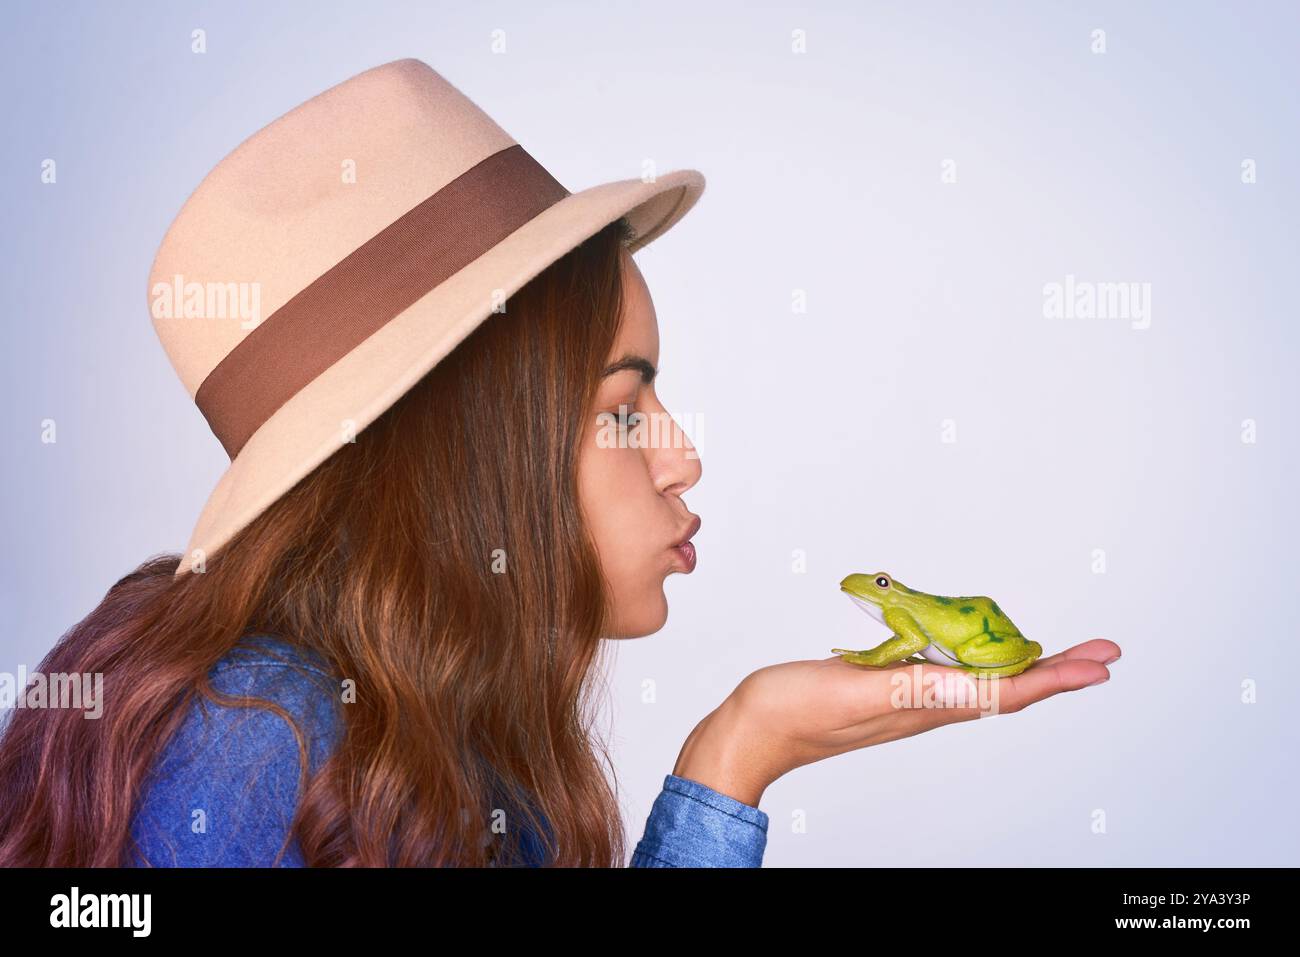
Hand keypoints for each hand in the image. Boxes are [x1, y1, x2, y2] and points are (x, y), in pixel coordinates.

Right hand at [673, 638, 1119, 806]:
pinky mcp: (884, 689)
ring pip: (981, 683)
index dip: (1059, 675)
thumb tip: (974, 685)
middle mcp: (924, 706)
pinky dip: (972, 658)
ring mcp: (905, 700)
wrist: (749, 731)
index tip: (1101, 661)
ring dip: (1022, 666)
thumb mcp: (857, 691)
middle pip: (1006, 687)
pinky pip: (945, 674)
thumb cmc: (793, 711)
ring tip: (1056, 652)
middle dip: (1056, 669)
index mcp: (924, 705)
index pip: (1007, 690)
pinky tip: (969, 648)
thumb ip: (914, 687)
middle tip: (1099, 652)